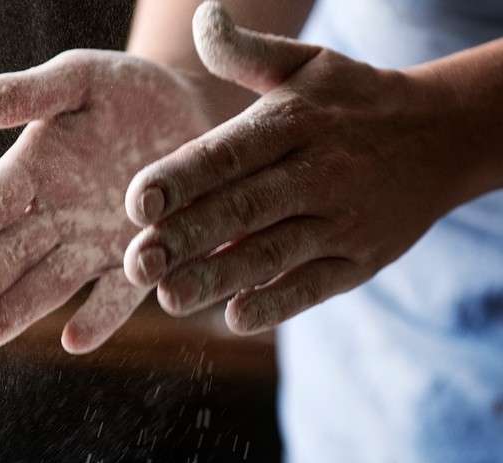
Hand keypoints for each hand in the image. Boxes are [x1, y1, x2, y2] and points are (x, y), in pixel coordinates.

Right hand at [0, 50, 207, 352]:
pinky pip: (118, 297)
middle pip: (8, 257)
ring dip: (13, 313)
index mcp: (35, 170)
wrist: (196, 114)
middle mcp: (60, 217)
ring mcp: (99, 245)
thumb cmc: (131, 92)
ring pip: (49, 284)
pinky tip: (74, 341)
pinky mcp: (142, 264)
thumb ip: (24, 95)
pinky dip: (100, 318)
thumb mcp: (79, 79)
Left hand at [124, 1, 459, 333]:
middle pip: (242, 209)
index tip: (136, 203)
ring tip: (170, 298)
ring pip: (272, 254)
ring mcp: (341, 223)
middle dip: (186, 239)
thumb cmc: (356, 103)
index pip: (228, 154)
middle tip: (137, 264)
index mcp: (295, 123)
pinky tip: (237, 317)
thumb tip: (201, 21)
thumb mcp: (310, 64)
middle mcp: (317, 173)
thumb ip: (249, 53)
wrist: (442, 139)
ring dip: (219, 278)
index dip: (181, 179)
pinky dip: (277, 303)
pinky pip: (313, 287)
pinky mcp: (359, 262)